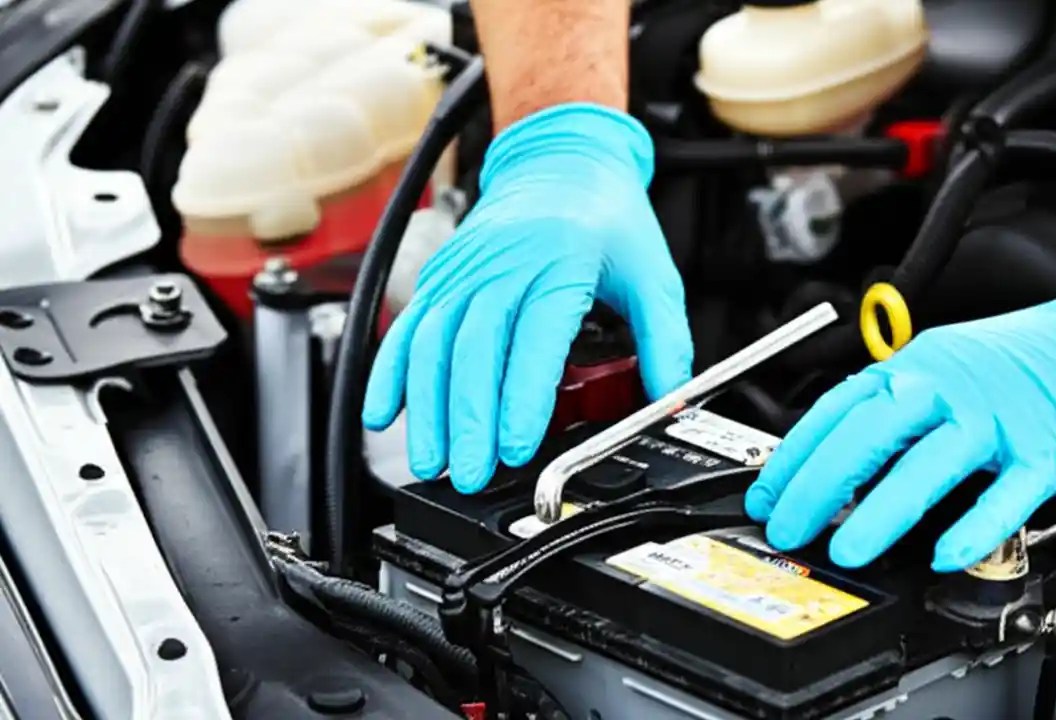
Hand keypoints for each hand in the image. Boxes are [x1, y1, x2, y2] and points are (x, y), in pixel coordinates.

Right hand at [363, 104, 692, 492]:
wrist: (561, 158)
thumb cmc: (605, 215)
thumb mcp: (653, 272)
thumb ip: (666, 338)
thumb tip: (671, 398)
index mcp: (558, 261)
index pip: (533, 337)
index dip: (520, 397)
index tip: (515, 446)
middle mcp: (501, 264)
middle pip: (472, 349)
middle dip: (467, 420)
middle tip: (469, 474)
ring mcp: (463, 270)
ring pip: (431, 344)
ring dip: (426, 408)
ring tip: (430, 460)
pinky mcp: (440, 276)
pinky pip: (406, 328)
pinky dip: (390, 373)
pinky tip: (384, 413)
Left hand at [745, 229, 1055, 570]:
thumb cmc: (1031, 359)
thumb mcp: (949, 367)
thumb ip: (899, 410)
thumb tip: (838, 462)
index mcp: (918, 365)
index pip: (837, 410)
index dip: (794, 456)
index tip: (766, 497)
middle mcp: (950, 384)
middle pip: (868, 434)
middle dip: (817, 486)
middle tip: (788, 529)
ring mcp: (999, 416)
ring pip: (927, 464)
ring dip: (880, 511)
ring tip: (847, 550)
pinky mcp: (1048, 448)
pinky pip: (1004, 494)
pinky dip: (973, 526)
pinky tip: (946, 554)